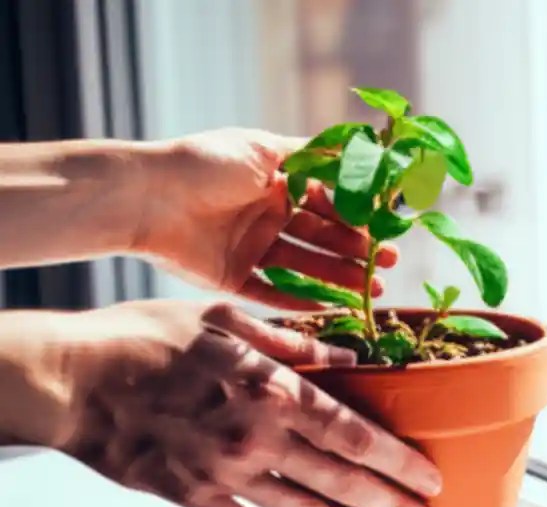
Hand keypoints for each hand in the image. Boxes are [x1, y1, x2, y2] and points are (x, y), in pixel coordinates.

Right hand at [58, 300, 440, 506]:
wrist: (71, 380)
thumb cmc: (147, 338)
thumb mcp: (224, 318)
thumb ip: (292, 339)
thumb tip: (350, 355)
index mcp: (273, 390)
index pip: (354, 433)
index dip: (397, 461)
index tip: (430, 478)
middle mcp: (257, 438)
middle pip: (341, 480)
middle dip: (391, 505)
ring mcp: (224, 473)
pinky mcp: (190, 496)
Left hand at [135, 128, 399, 309]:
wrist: (146, 196)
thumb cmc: (205, 164)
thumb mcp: (262, 148)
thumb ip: (310, 153)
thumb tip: (356, 147)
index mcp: (274, 183)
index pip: (327, 203)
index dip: (357, 217)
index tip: (387, 228)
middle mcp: (265, 216)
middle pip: (321, 238)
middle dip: (357, 252)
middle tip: (388, 264)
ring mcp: (249, 248)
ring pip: (304, 268)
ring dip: (339, 278)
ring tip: (372, 289)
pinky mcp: (231, 278)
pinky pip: (271, 294)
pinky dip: (300, 302)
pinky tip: (332, 307)